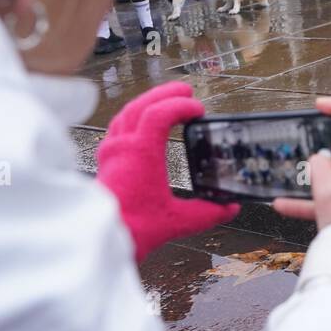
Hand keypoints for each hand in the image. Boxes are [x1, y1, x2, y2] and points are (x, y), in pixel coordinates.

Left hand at [96, 83, 238, 262]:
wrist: (99, 241)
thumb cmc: (132, 230)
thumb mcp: (178, 221)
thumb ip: (208, 213)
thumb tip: (230, 208)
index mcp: (141, 154)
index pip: (159, 114)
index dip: (181, 106)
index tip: (199, 110)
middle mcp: (123, 148)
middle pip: (142, 105)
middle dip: (166, 94)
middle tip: (186, 90)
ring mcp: (111, 152)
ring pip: (127, 112)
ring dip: (148, 101)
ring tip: (166, 99)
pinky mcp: (106, 160)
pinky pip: (118, 126)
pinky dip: (134, 116)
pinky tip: (141, 122)